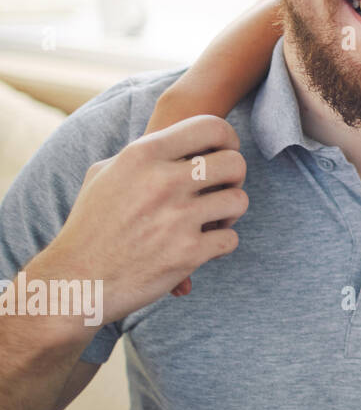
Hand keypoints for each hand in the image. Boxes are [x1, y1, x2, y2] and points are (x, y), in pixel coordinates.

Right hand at [29, 116, 247, 324]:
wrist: (73, 282)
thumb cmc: (88, 227)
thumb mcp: (104, 176)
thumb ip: (138, 156)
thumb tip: (170, 142)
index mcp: (143, 156)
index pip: (211, 127)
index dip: (228, 138)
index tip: (225, 153)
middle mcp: (162, 182)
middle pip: (235, 163)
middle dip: (235, 177)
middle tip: (222, 190)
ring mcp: (177, 218)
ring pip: (239, 201)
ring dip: (230, 213)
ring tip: (214, 220)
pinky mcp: (188, 253)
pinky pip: (230, 239)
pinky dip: (221, 244)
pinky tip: (203, 247)